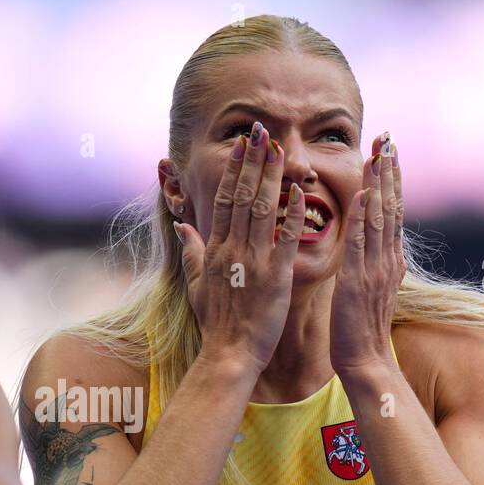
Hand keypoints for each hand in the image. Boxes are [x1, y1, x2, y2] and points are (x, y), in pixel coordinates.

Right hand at [173, 121, 305, 373]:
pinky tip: (301, 191)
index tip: (243, 144)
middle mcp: (232, 250)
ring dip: (271, 176)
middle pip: (242, 195)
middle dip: (252, 161)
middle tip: (261, 130)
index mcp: (215, 250)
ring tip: (279, 147)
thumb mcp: (195, 285)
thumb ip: (191, 252)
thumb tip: (182, 225)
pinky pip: (286, 239)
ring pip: (262, 209)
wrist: (228, 354)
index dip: (235, 169)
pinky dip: (293, 214)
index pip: (224, 200)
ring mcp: (254, 262)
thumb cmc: (216, 323)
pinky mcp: (276, 277)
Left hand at [330, 133, 405, 378]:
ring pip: (380, 219)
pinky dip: (364, 221)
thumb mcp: (371, 286)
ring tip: (378, 155)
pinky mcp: (357, 283)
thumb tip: (377, 237)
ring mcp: (375, 270)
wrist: (366, 361)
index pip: (392, 210)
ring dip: (379, 185)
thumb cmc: (361, 328)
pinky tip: (364, 199)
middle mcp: (387, 259)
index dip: (391, 179)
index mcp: (388, 259)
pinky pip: (361, 247)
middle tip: (387, 138)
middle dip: (389, 171)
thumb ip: (374, 260)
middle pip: (391, 206)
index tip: (388, 150)